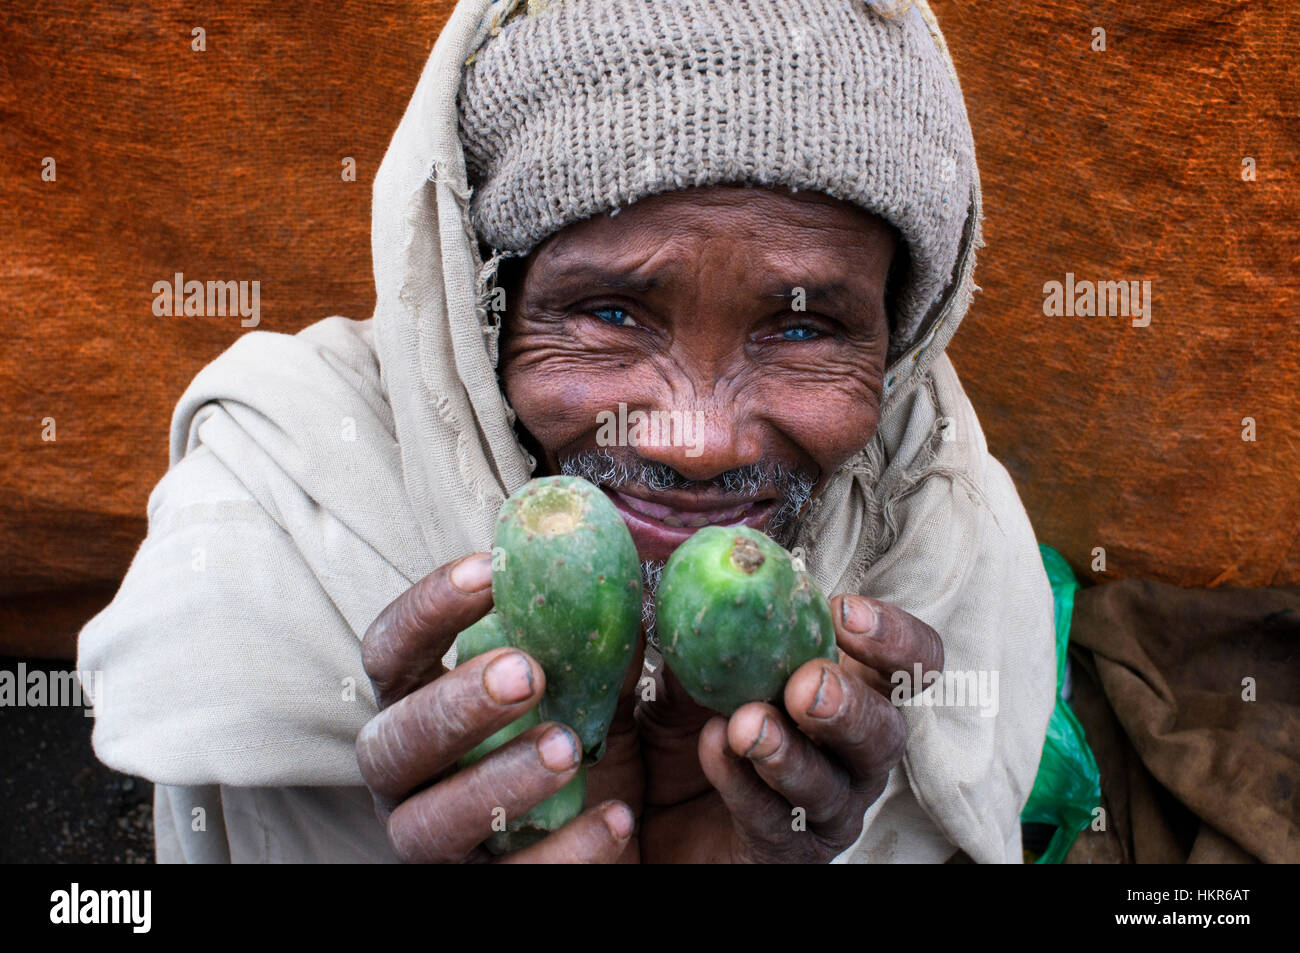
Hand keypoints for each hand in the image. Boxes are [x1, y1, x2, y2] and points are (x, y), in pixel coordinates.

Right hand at [355, 552, 637, 862]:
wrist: (621, 846)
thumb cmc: (572, 744)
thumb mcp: (586, 691)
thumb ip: (592, 643)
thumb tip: (623, 574)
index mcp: (416, 707)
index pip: (391, 651)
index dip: (427, 609)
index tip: (489, 571)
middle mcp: (405, 777)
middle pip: (392, 741)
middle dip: (454, 705)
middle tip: (526, 673)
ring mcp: (433, 843)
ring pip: (430, 824)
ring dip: (495, 782)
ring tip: (566, 747)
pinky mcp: (478, 892)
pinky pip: (506, 882)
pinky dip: (562, 854)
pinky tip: (619, 816)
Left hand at [636, 593, 943, 862]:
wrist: (637, 826)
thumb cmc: (677, 741)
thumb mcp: (677, 678)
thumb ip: (695, 637)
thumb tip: (685, 577)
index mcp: (844, 692)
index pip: (907, 664)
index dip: (895, 637)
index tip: (845, 611)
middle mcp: (850, 754)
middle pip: (888, 731)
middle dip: (850, 705)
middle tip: (807, 684)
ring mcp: (823, 808)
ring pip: (837, 787)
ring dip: (792, 753)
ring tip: (746, 725)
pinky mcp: (786, 852)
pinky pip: (777, 823)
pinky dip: (743, 785)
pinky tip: (713, 751)